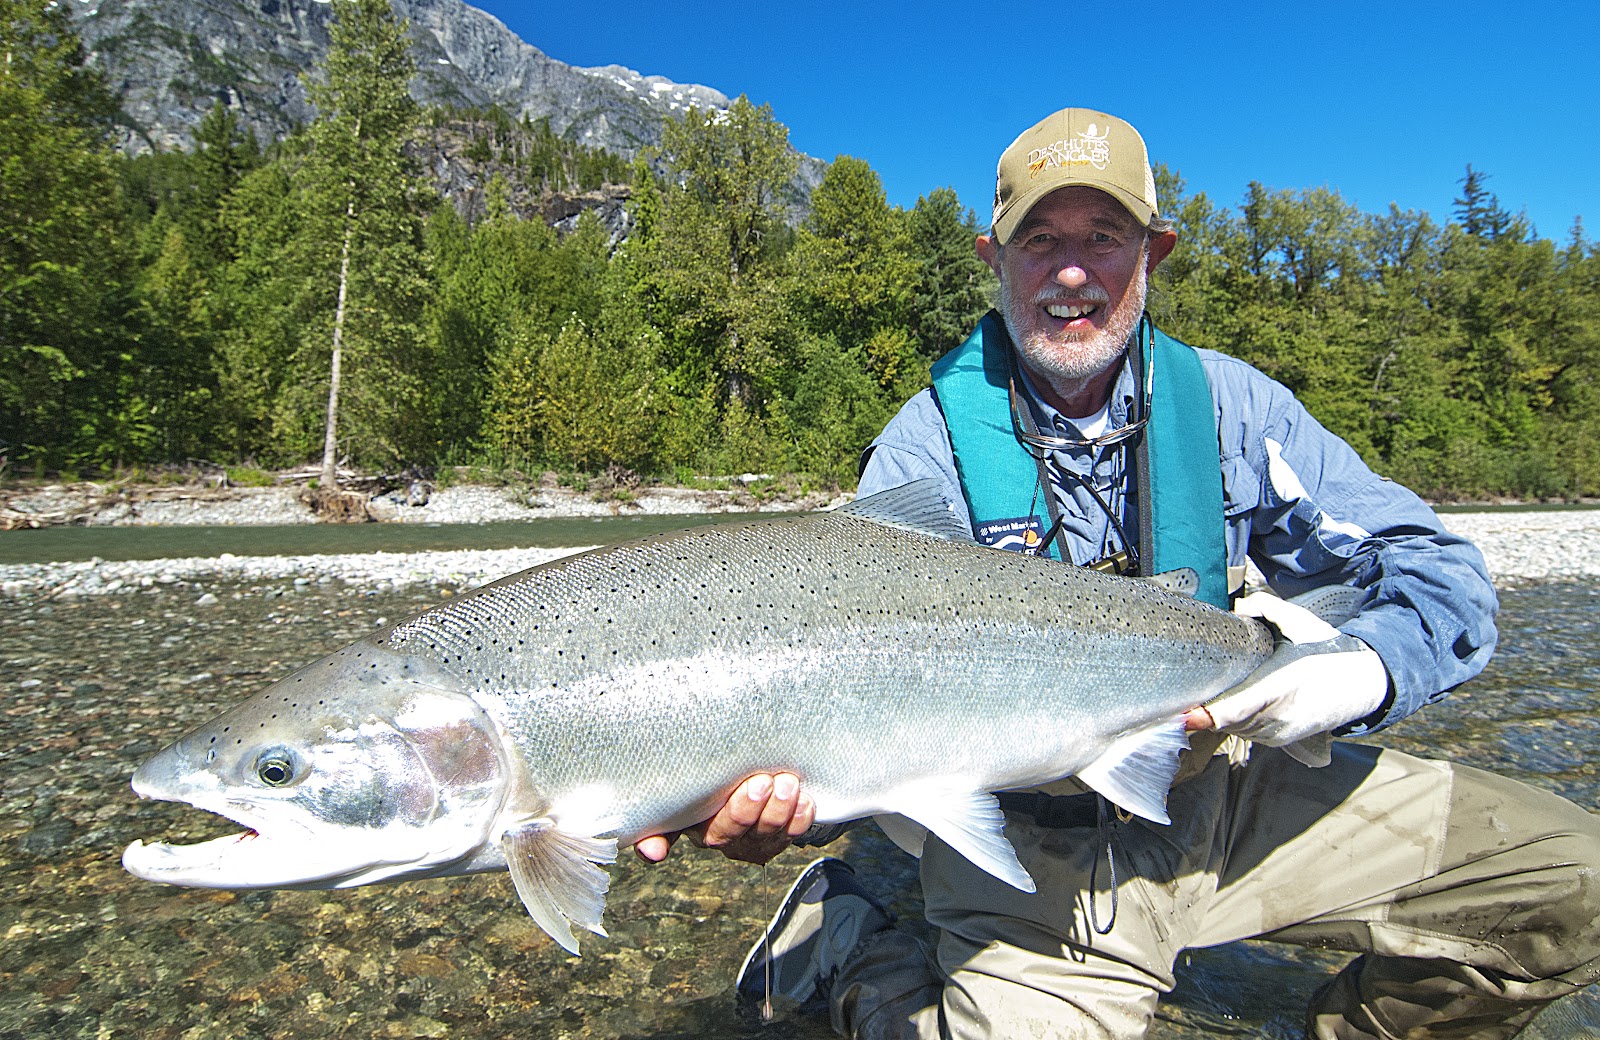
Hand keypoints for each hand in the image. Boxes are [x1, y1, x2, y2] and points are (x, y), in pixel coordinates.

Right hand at [632, 772, 815, 865]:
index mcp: (686, 815)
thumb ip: (680, 769)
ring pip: (760, 835)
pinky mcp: (775, 840)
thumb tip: (658, 799)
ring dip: (777, 810)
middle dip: (743, 810)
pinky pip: (788, 835)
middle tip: (760, 783)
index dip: (653, 843)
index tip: (654, 850)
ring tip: (787, 783)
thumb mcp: (702, 767)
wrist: (764, 768)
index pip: (661, 831)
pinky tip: (804, 799)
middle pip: (723, 833)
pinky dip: (798, 818)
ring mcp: (747, 840)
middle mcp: (714, 834)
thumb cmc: (725, 768)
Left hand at [1184, 591, 1389, 766]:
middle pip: (1227, 720)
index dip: (1207, 715)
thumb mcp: (1300, 622)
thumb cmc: (1328, 651)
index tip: (1183, 713)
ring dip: (1221, 715)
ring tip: (1210, 695)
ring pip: (1234, 729)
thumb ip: (1266, 608)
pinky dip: (1236, 722)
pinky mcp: (1280, 741)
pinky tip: (1234, 704)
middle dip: (1206, 709)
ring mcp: (1280, 732)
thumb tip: (1238, 607)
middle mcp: (1279, 715)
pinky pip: (1247, 734)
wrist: (1362, 684)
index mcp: (1280, 686)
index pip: (1236, 708)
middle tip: (1184, 694)